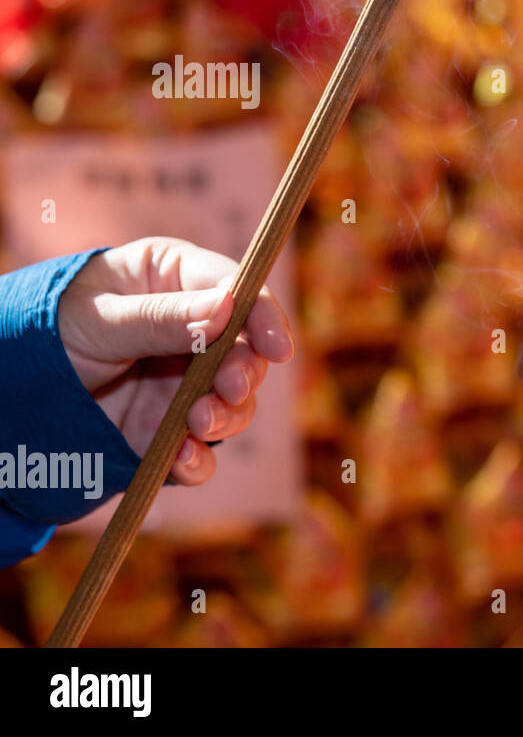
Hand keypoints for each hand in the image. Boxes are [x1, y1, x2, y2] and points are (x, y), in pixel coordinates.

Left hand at [56, 237, 293, 484]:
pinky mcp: (171, 430)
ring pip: (234, 403)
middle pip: (246, 351)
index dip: (265, 317)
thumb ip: (162, 318)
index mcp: (178, 281)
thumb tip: (228, 309)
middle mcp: (194, 332)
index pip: (239, 291)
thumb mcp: (99, 318)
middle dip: (243, 374)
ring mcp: (186, 383)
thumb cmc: (45, 331)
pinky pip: (202, 450)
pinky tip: (183, 458)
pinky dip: (200, 459)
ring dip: (226, 416)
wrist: (3, 394)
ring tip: (199, 424)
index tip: (278, 347)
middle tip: (228, 390)